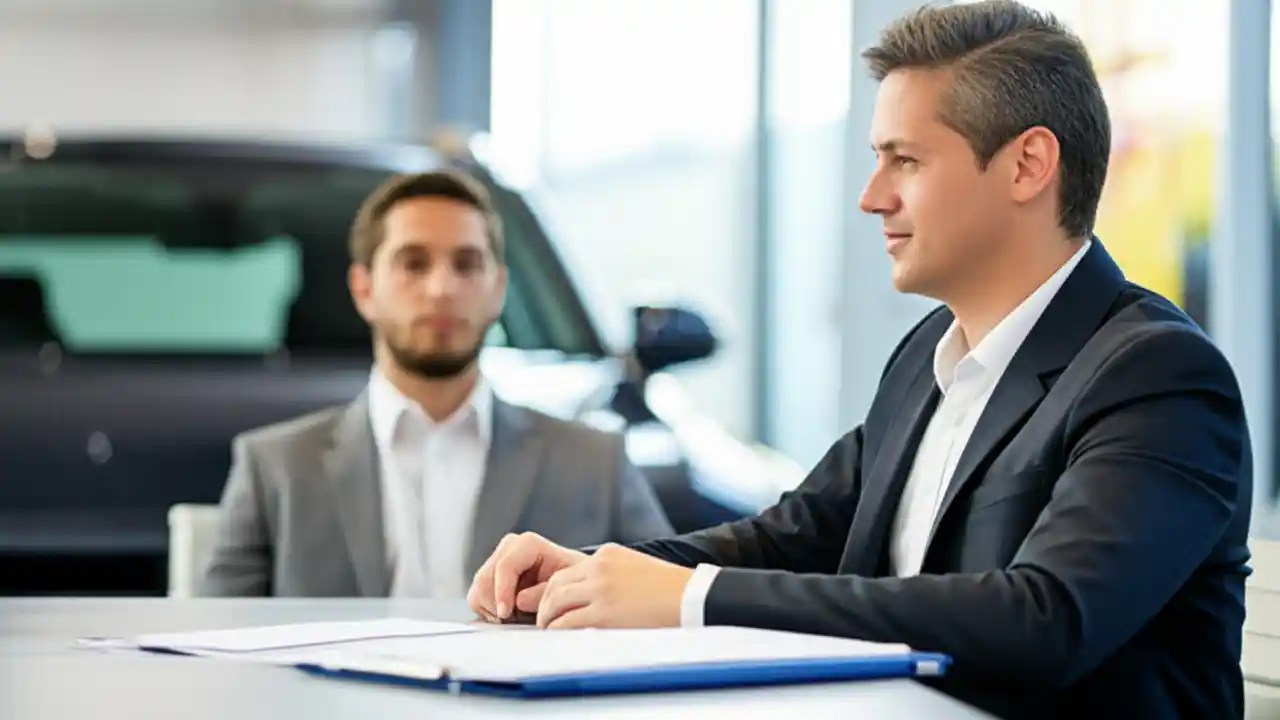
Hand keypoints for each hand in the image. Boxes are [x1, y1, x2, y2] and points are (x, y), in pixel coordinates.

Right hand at [467, 532, 587, 621]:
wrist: (573, 586)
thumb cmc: (573, 582)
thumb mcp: (568, 586)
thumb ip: (543, 592)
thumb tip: (519, 601)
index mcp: (528, 544)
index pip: (505, 565)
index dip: (502, 591)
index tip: (505, 614)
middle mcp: (508, 549)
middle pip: (485, 579)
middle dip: (497, 604)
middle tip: (514, 621)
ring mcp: (496, 563)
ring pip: (478, 590)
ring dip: (493, 609)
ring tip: (516, 618)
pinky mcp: (490, 579)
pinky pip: (476, 599)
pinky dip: (489, 612)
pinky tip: (509, 615)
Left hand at [536, 543, 692, 629]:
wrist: (693, 597)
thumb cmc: (671, 590)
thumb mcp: (637, 568)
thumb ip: (613, 575)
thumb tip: (594, 595)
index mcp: (607, 555)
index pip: (568, 571)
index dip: (554, 590)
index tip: (553, 604)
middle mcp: (599, 567)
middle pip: (555, 584)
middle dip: (545, 604)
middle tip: (545, 620)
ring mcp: (600, 589)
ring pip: (556, 603)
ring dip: (548, 619)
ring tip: (550, 631)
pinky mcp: (604, 612)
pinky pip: (567, 623)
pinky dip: (558, 631)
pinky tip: (560, 639)